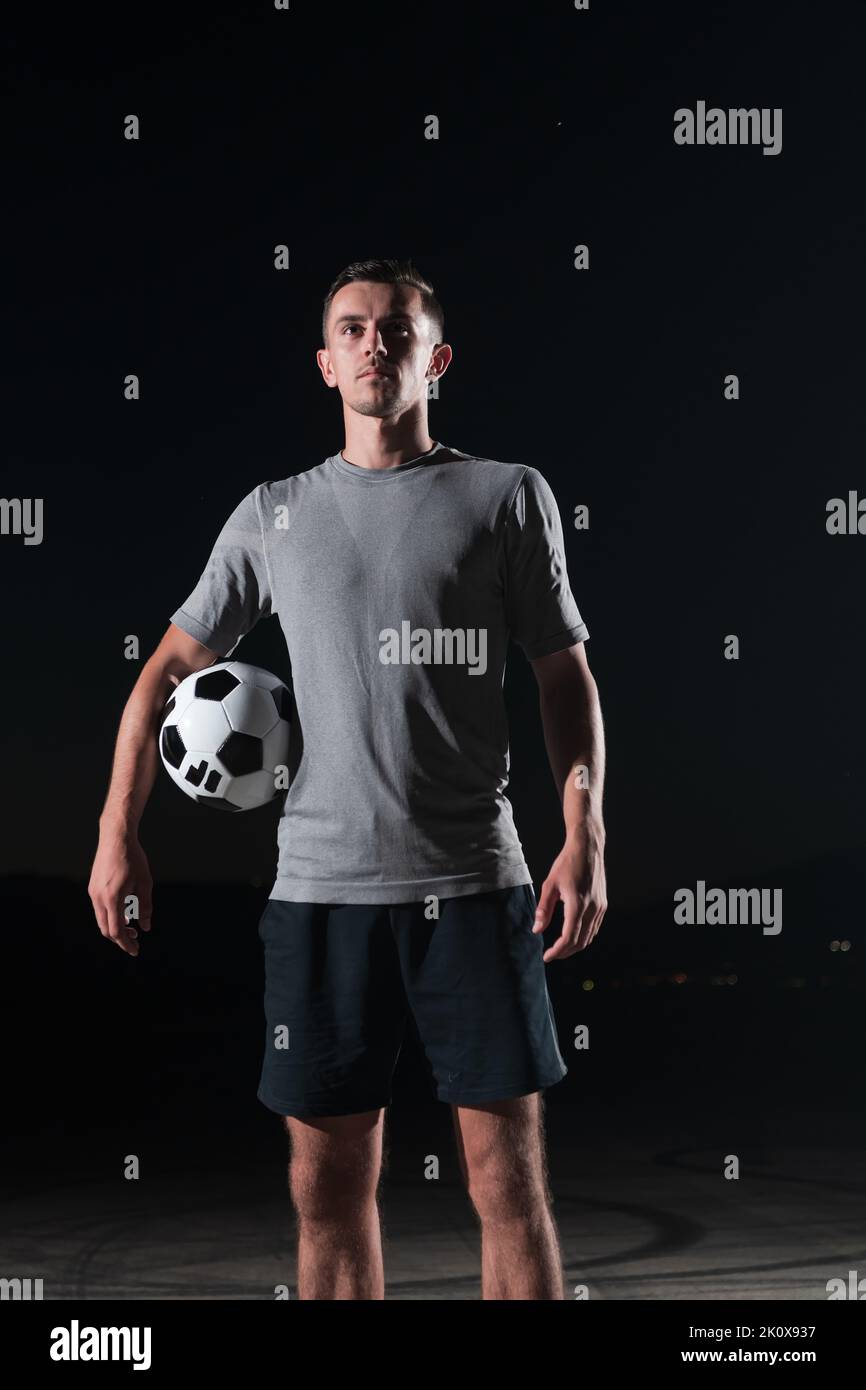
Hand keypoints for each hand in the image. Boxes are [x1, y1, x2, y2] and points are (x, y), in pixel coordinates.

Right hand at [88, 832, 152, 956]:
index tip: (135, 950)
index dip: (126, 944)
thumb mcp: (145, 882)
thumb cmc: (133, 858)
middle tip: (135, 940)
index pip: (116, 931)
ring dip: (115, 927)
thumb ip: (145, 907)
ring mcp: (93, 892)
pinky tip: (124, 913)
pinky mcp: (92, 887)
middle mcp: (99, 897)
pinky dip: (111, 915)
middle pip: (106, 929)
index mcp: (113, 898)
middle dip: (120, 938)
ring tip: (132, 928)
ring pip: (101, 919)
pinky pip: (100, 908)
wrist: (115, 837)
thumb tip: (145, 927)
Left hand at [532, 822, 606, 961]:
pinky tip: (573, 936)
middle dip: (565, 952)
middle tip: (552, 955)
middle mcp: (592, 908)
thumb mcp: (550, 885)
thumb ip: (544, 909)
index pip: (569, 937)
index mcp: (577, 904)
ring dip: (575, 946)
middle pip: (580, 942)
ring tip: (560, 948)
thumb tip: (537, 930)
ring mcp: (600, 907)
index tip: (547, 957)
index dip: (557, 951)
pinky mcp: (603, 904)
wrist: (588, 848)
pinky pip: (595, 928)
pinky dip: (584, 937)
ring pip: (589, 937)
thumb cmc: (566, 863)